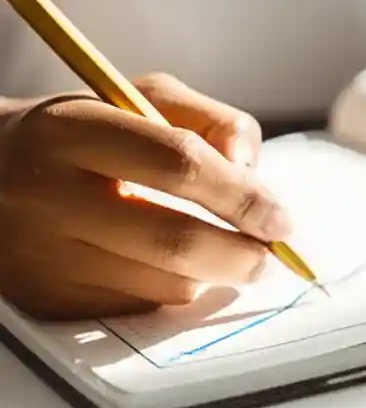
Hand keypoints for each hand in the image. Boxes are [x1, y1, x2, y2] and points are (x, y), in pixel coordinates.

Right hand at [0, 73, 288, 319]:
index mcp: (72, 129)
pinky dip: (172, 291)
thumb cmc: (81, 136)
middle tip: (269, 255)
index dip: (242, 195)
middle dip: (242, 254)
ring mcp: (43, 255)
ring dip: (210, 274)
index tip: (280, 217)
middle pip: (175, 241)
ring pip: (164, 284)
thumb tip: (251, 170)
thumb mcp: (137, 99)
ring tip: (217, 252)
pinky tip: (166, 267)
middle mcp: (48, 194)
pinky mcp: (47, 300)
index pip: (179, 164)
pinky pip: (140, 308)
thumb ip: (210, 120)